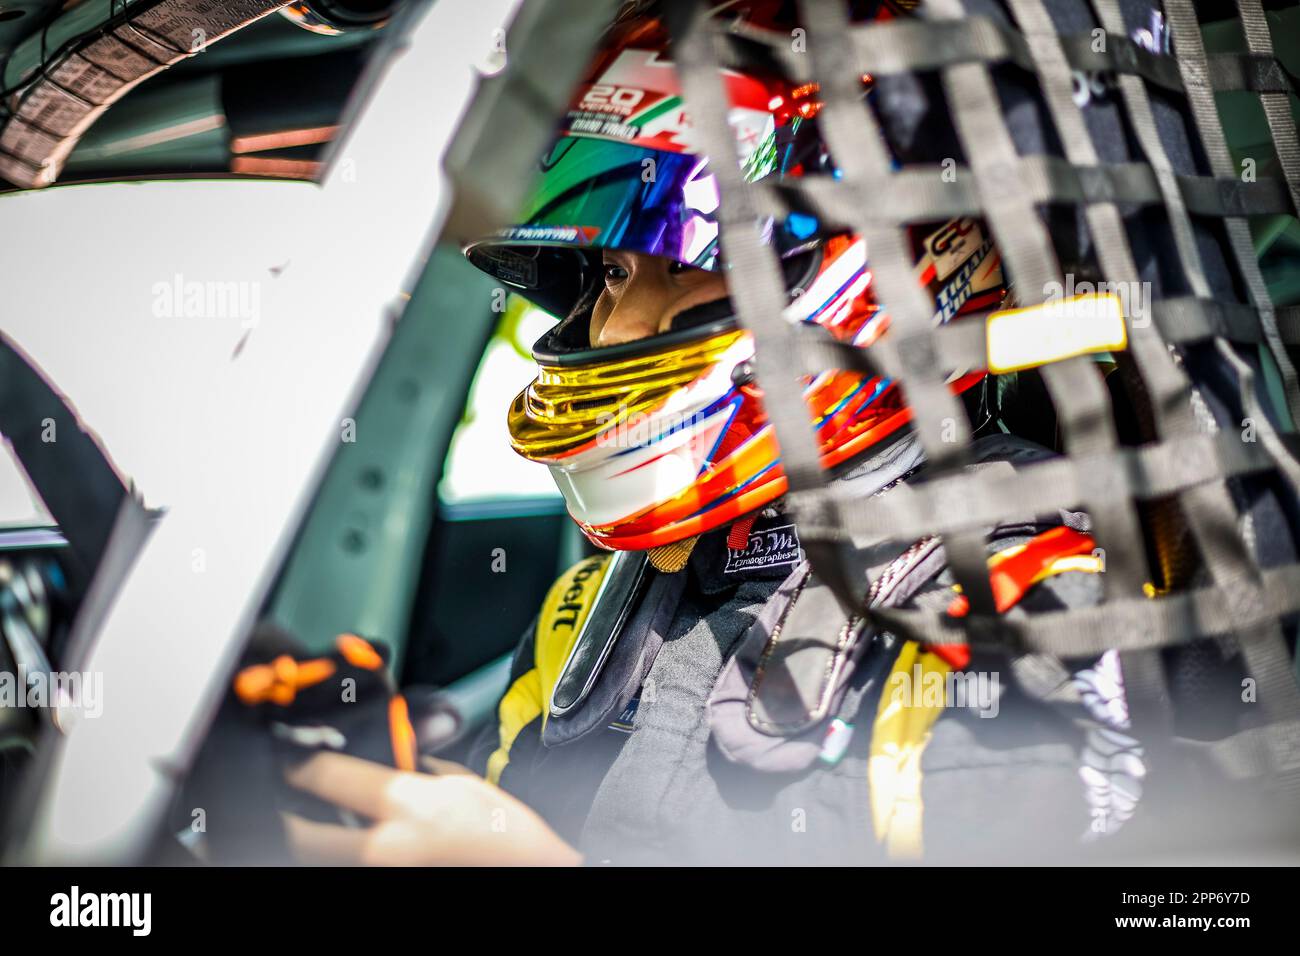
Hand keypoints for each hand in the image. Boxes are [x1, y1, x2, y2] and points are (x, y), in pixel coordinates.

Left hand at [283, 751, 581, 865]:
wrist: (527, 875)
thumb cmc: (505, 836)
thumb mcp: (463, 782)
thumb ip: (417, 764)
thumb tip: (385, 749)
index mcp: (408, 806)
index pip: (325, 777)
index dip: (297, 761)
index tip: (289, 754)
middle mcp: (386, 847)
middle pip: (298, 835)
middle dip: (282, 815)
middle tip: (281, 798)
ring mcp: (381, 876)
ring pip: (315, 859)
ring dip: (308, 839)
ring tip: (311, 819)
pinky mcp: (384, 886)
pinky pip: (344, 868)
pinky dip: (337, 855)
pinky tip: (343, 842)